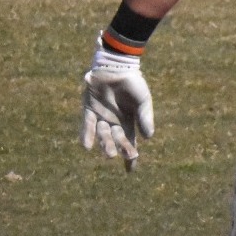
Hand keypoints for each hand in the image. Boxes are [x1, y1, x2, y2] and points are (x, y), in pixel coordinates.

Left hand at [80, 44, 154, 170]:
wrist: (117, 65)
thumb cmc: (133, 82)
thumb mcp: (143, 100)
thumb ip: (145, 117)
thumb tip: (148, 137)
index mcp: (128, 122)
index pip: (129, 144)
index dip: (130, 157)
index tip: (130, 170)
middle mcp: (113, 122)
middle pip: (115, 140)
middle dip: (116, 149)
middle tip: (116, 155)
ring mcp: (101, 116)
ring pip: (102, 135)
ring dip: (104, 144)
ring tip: (108, 153)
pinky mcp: (89, 108)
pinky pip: (87, 124)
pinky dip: (87, 134)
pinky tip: (86, 146)